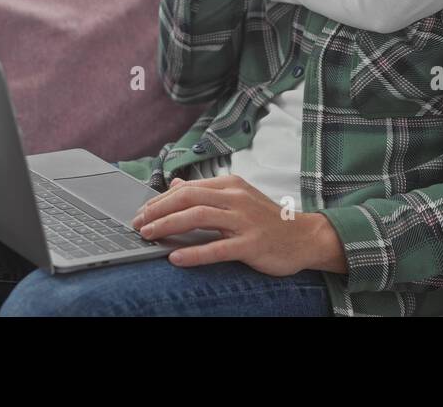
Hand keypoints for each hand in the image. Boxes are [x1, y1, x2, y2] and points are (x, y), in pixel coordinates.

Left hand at [130, 175, 345, 275]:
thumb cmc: (268, 219)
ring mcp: (245, 221)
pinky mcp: (251, 244)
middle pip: (189, 198)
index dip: (160, 200)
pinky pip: (217, 248)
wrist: (305, 237)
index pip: (188, 187)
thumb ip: (207, 192)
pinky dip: (194, 253)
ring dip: (168, 226)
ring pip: (199, 217)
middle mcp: (237, 198)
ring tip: (149, 235)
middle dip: (158, 210)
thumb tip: (176, 184)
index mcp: (231, 185)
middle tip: (138, 223)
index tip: (142, 212)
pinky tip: (176, 258)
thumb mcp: (238, 198)